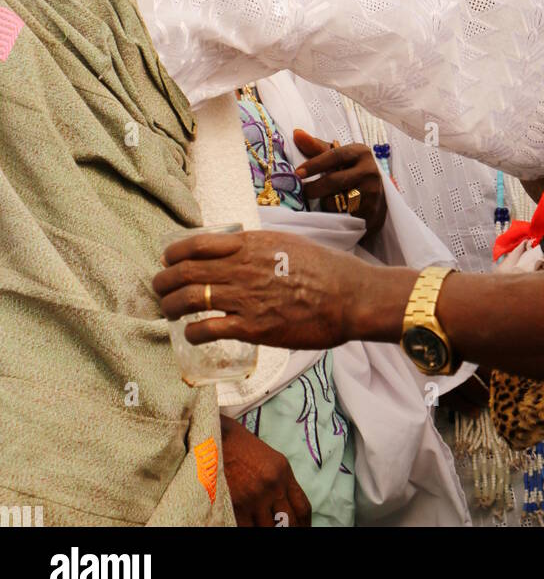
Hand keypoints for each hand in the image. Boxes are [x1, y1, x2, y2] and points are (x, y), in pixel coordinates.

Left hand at [153, 228, 376, 350]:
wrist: (349, 295)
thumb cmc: (325, 268)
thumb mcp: (288, 242)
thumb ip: (261, 247)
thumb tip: (242, 248)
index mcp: (251, 244)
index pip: (196, 244)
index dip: (174, 253)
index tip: (168, 260)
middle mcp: (242, 267)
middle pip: (186, 272)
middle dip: (164, 281)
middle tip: (160, 289)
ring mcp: (246, 298)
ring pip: (191, 299)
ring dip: (171, 306)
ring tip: (169, 311)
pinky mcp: (253, 328)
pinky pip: (209, 330)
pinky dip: (193, 333)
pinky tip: (192, 335)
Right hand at [220, 413, 310, 527]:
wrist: (216, 435)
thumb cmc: (240, 446)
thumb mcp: (269, 459)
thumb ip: (280, 482)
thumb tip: (284, 508)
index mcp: (283, 473)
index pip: (302, 508)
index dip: (304, 525)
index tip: (302, 529)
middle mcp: (272, 486)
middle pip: (288, 522)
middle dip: (287, 530)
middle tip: (283, 531)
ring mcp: (255, 497)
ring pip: (268, 529)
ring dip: (265, 530)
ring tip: (262, 526)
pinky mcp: (236, 505)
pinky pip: (247, 529)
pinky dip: (248, 530)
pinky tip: (248, 526)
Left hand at [293, 129, 386, 236]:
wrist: (378, 199)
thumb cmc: (352, 173)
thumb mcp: (338, 158)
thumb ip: (317, 147)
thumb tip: (296, 133)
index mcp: (361, 152)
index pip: (335, 156)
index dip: (314, 164)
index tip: (297, 173)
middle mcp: (369, 170)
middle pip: (334, 180)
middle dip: (314, 188)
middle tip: (301, 192)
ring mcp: (372, 192)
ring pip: (337, 200)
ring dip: (325, 202)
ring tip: (324, 200)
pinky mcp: (370, 211)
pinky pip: (343, 214)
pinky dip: (334, 213)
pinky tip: (335, 210)